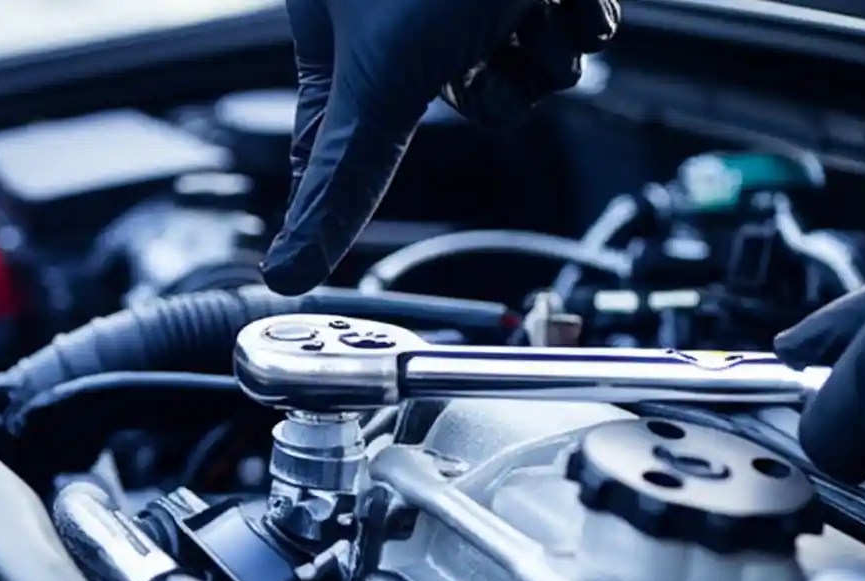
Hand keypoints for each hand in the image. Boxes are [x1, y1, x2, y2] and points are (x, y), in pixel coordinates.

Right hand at [261, 0, 619, 295]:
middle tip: (478, 61)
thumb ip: (338, 180)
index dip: (356, 177)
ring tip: (528, 5)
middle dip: (492, 94)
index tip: (342, 224)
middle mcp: (414, 16)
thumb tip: (286, 271)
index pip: (343, 140)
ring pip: (529, 76)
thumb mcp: (381, 83)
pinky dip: (578, 16)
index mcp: (350, 37)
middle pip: (465, 110)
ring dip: (542, 56)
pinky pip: (576, 30)